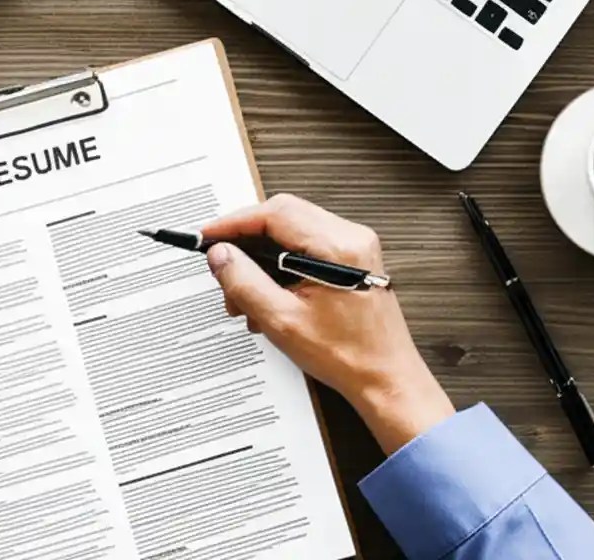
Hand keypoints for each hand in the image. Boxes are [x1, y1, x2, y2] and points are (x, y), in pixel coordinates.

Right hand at [202, 194, 453, 453]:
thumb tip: (219, 255)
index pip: (274, 214)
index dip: (234, 223)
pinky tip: (269, 297)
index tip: (208, 237)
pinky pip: (307, 246)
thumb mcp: (281, 321)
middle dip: (246, 243)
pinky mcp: (353, 259)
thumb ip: (244, 282)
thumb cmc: (347, 356)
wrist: (386, 379)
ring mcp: (355, 246)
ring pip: (292, 232)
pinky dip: (280, 266)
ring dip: (262, 259)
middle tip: (223, 269)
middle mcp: (351, 238)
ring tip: (245, 297)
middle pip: (283, 216)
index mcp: (337, 248)